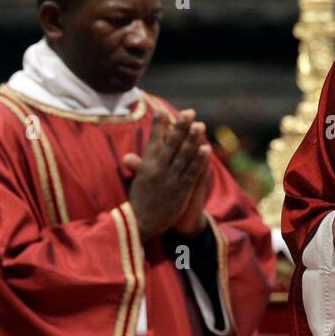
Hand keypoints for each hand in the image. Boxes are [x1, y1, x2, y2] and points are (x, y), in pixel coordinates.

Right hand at [123, 110, 211, 239]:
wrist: (141, 224)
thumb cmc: (140, 200)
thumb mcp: (137, 181)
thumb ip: (138, 166)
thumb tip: (128, 156)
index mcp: (146, 165)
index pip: (153, 141)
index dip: (159, 126)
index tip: (163, 111)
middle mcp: (158, 169)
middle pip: (171, 144)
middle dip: (180, 127)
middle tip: (189, 112)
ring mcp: (170, 179)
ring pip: (184, 156)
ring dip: (192, 140)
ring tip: (200, 125)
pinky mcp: (181, 190)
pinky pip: (192, 173)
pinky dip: (199, 161)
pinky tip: (206, 150)